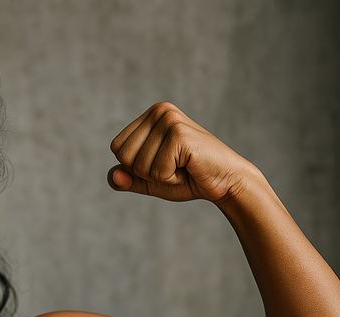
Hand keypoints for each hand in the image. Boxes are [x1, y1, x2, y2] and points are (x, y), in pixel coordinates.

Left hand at [107, 101, 258, 203]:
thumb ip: (128, 179)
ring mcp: (170, 120)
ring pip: (139, 165)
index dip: (136, 167)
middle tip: (174, 166)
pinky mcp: (179, 134)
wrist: (227, 182)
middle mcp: (159, 111)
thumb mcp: (151, 180)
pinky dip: (171, 178)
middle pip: (123, 155)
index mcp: (151, 116)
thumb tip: (113, 175)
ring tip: (183, 166)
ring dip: (161, 176)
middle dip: (146, 172)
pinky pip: (156, 171)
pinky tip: (189, 167)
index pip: (117, 148)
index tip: (163, 163)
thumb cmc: (190, 178)